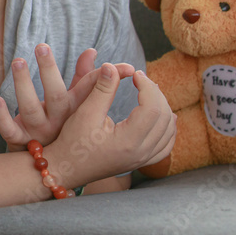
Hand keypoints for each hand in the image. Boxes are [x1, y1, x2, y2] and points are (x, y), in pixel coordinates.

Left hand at [0, 46, 134, 150]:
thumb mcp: (76, 105)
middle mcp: (59, 122)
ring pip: (30, 110)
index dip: (100, 75)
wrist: (50, 169)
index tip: (97, 52)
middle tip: (42, 47)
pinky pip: (10, 131)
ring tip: (18, 62)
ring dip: (23, 85)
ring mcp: (39, 133)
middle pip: (56, 97)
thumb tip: (91, 50)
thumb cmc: (63, 128)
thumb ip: (84, 78)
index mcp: (75, 112)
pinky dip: (3, 117)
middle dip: (49, 71)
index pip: (89, 90)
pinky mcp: (20, 142)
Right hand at [44, 66, 176, 187]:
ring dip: (164, 108)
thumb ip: (101, 89)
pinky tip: (164, 117)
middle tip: (141, 79)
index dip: (147, 86)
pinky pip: (166, 146)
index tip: (135, 74)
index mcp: (128, 141)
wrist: (66, 168)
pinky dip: (168, 128)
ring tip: (150, 92)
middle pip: (164, 117)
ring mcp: (142, 159)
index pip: (152, 108)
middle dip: (156, 93)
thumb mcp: (84, 113)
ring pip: (169, 131)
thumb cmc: (72, 142)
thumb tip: (111, 66)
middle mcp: (140, 153)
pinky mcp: (140, 162)